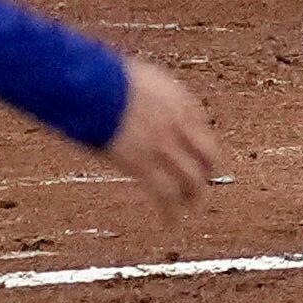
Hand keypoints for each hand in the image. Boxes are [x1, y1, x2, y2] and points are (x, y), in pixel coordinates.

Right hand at [95, 58, 231, 214]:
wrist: (95, 86)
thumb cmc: (104, 79)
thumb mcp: (134, 79)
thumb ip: (142, 94)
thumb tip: (130, 98)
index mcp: (179, 102)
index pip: (200, 127)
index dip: (197, 144)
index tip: (192, 153)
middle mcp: (179, 125)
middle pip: (207, 156)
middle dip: (205, 171)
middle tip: (199, 182)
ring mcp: (164, 147)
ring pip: (191, 180)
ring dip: (192, 196)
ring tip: (188, 207)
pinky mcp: (143, 165)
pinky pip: (164, 195)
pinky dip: (169, 212)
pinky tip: (168, 223)